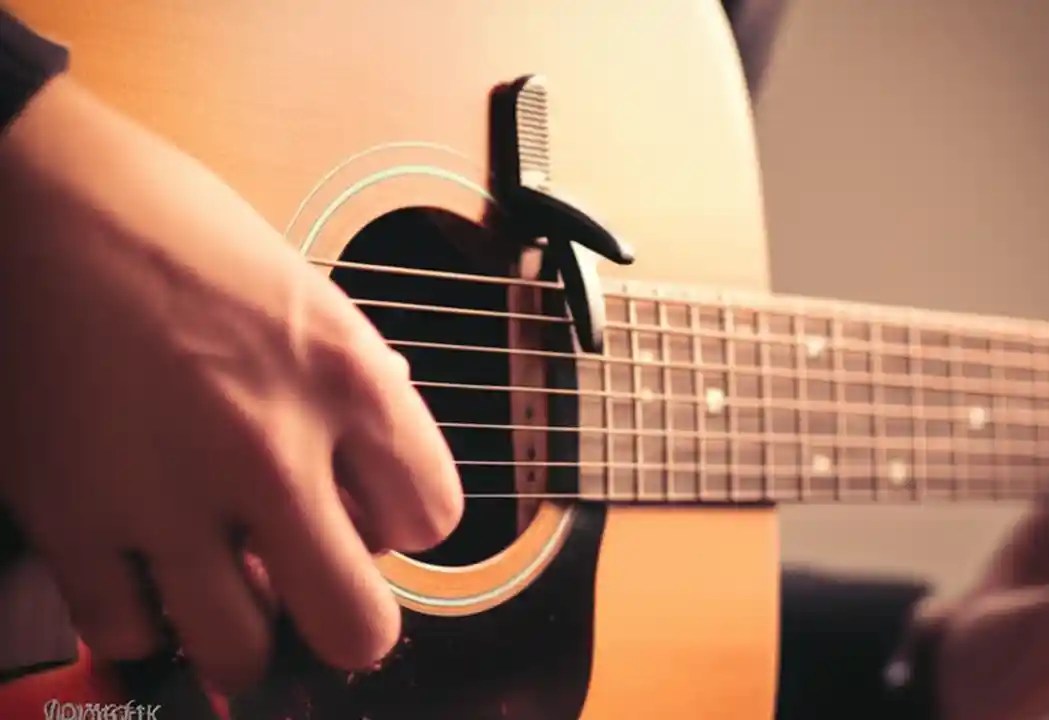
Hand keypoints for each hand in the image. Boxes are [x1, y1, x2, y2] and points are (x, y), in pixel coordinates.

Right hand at [0, 77, 462, 690]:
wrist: (30, 192)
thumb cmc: (169, 224)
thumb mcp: (301, 288)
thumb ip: (350, 389)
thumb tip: (379, 466)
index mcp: (344, 374)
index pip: (434, 517)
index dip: (405, 522)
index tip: (374, 510)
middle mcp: (269, 445)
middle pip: (355, 627)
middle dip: (346, 621)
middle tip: (318, 593)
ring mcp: (167, 492)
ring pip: (238, 652)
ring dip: (244, 631)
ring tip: (230, 587)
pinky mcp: (71, 515)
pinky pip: (126, 630)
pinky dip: (142, 618)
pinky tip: (148, 574)